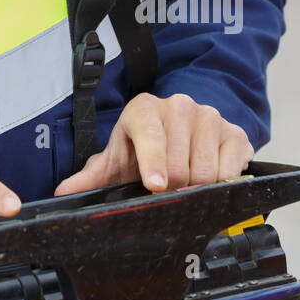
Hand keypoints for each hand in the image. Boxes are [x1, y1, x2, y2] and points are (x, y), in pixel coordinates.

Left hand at [53, 92, 254, 197]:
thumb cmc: (142, 150)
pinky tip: (209, 177)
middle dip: (173, 188)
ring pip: (206, 172)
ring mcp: (209, 117)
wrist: (179, 135)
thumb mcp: (116, 161)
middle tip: (166, 189)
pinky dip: (221, 183)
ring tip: (185, 182)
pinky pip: (231, 170)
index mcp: (143, 109)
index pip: (150, 135)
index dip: (153, 161)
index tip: (156, 185)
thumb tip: (63, 193)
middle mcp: (179, 106)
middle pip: (179, 166)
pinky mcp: (235, 132)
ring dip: (196, 188)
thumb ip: (91, 177)